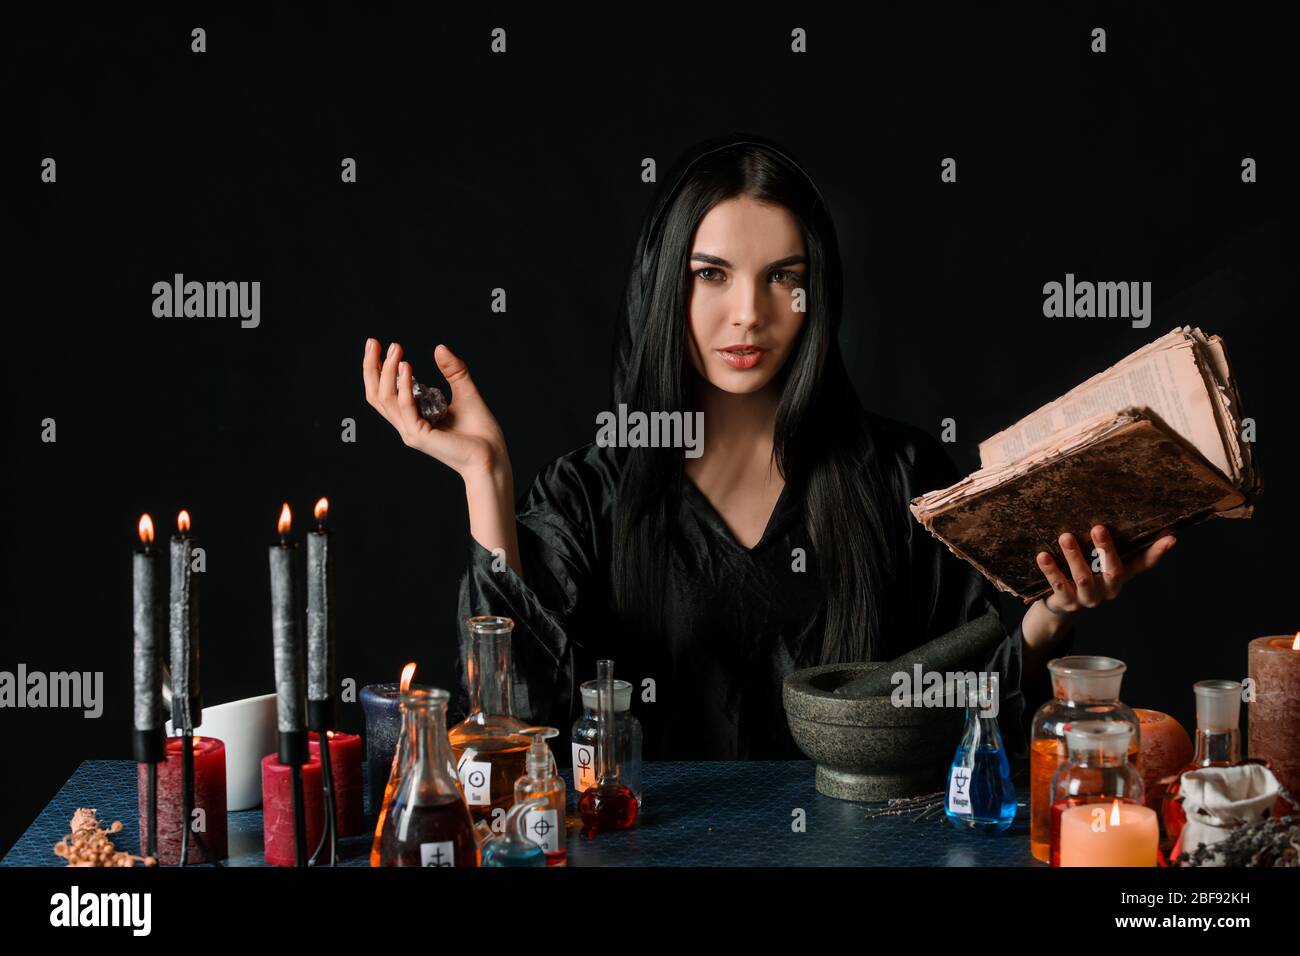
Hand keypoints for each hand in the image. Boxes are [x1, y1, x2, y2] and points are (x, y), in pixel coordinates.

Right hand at [362, 339, 508, 478]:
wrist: (492, 457)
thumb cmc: (480, 432)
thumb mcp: (465, 392)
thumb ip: (453, 371)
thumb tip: (439, 348)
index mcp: (414, 417)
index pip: (385, 393)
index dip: (377, 370)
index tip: (378, 345)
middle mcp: (407, 425)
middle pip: (376, 395)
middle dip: (371, 367)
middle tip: (373, 342)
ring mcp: (411, 431)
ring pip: (385, 398)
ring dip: (387, 371)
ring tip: (395, 349)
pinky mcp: (419, 435)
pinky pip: (405, 407)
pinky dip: (403, 386)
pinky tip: (406, 367)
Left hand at [1035, 524, 1175, 615]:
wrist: (1061, 607)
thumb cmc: (1086, 575)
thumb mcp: (1102, 562)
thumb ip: (1113, 545)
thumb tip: (1132, 518)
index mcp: (1121, 577)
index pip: (1144, 564)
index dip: (1157, 553)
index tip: (1171, 538)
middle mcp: (1109, 589)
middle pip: (1113, 570)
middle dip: (1106, 550)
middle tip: (1098, 527)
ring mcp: (1088, 598)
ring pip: (1083, 578)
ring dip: (1075, 557)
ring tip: (1065, 537)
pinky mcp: (1067, 603)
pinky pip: (1058, 586)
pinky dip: (1051, 571)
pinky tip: (1043, 556)